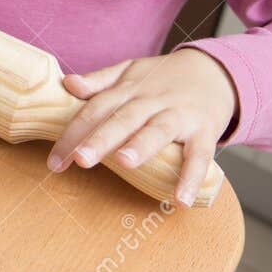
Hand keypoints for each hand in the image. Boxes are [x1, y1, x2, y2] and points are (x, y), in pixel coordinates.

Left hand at [46, 49, 238, 207]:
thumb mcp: (131, 71)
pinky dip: (192, 177)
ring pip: (159, 130)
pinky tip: (181, 200)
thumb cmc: (164, 78)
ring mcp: (179, 115)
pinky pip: (200, 156)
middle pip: (122, 119)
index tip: (55, 159)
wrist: (216, 72)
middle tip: (80, 160)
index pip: (95, 109)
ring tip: (124, 163)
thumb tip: (68, 84)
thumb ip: (100, 81)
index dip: (74, 132)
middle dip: (100, 139)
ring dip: (142, 146)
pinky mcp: (205, 131)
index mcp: (129, 89)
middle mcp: (152, 101)